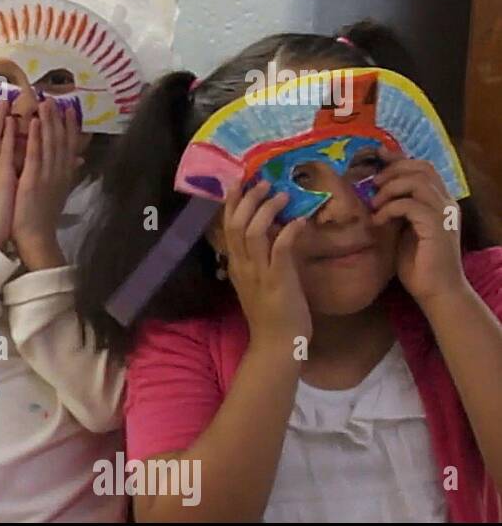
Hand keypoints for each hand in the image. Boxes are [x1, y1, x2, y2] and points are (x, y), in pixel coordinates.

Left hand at [11, 101, 89, 269]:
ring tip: (44, 103)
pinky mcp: (33, 181)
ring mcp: (48, 176)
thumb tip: (71, 164)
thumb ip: (61, 176)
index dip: (71, 126)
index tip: (69, 109)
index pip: (70, 146)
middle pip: (62, 140)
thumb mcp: (56, 193)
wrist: (37, 237)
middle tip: (55, 98)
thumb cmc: (42, 217)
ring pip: (50, 143)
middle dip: (59, 117)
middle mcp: (59, 172)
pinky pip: (35, 155)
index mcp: (65, 175)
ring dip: (47, 121)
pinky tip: (32, 122)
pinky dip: (34, 137)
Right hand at [223, 181, 310, 344]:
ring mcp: (259, 273)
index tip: (239, 182)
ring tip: (282, 195)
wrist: (278, 343)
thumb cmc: (272, 314)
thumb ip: (260, 258)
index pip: (227, 227)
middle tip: (263, 183)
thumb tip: (270, 231)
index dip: (231, 203)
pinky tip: (298, 220)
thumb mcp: (259, 281)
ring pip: (254, 232)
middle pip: (237, 224)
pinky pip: (280, 249)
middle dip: (249, 199)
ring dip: (268, 210)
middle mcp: (243, 266)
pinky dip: (288, 231)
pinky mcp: (278, 281)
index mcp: (237, 265)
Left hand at [371, 148, 468, 305]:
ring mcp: (443, 213)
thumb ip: (397, 210)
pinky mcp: (436, 226)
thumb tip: (375, 194)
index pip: (423, 168)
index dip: (399, 159)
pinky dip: (390, 208)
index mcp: (440, 201)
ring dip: (389, 189)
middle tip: (373, 184)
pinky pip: (410, 204)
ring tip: (375, 205)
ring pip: (416, 181)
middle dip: (392, 171)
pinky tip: (378, 221)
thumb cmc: (418, 264)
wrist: (437, 291)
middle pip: (421, 168)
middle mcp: (446, 202)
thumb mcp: (403, 230)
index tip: (377, 156)